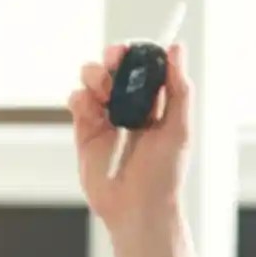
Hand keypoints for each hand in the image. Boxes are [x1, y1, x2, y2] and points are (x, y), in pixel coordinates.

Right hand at [67, 42, 192, 232]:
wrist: (137, 209)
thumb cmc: (164, 174)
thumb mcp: (179, 128)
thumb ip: (178, 88)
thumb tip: (176, 47)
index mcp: (156, 103)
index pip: (145, 66)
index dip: (138, 53)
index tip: (135, 49)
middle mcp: (130, 107)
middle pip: (115, 67)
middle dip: (112, 57)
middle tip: (113, 60)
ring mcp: (106, 118)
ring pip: (93, 79)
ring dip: (95, 75)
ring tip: (104, 93)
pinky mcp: (85, 132)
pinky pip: (76, 101)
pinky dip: (79, 96)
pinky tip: (90, 109)